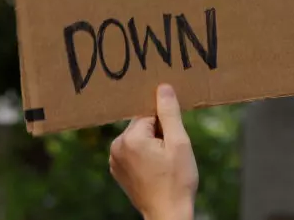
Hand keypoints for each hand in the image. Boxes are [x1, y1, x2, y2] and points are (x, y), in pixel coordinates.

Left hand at [109, 84, 197, 219]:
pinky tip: (155, 169)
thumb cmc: (177, 180)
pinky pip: (132, 150)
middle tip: (170, 153)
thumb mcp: (179, 143)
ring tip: (163, 163)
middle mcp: (116, 146)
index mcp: (130, 138)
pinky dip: (144, 154)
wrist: (168, 215)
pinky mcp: (117, 169)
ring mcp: (114, 159)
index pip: (149, 113)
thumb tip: (162, 87)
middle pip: (141, 124)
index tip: (173, 139)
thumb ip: (169, 113)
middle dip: (158, 133)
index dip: (166, 123)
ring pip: (137, 137)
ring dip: (152, 143)